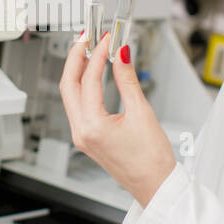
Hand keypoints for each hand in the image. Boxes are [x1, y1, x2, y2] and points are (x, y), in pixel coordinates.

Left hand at [59, 30, 176, 206]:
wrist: (155, 186)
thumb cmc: (151, 161)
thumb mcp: (141, 112)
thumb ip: (127, 80)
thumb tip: (121, 55)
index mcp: (92, 126)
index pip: (89, 79)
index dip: (98, 54)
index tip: (108, 39)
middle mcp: (81, 132)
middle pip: (68, 84)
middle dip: (76, 57)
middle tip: (87, 37)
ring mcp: (82, 136)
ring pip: (70, 95)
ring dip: (77, 70)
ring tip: (89, 50)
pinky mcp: (87, 138)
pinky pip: (77, 106)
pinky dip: (82, 86)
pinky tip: (92, 74)